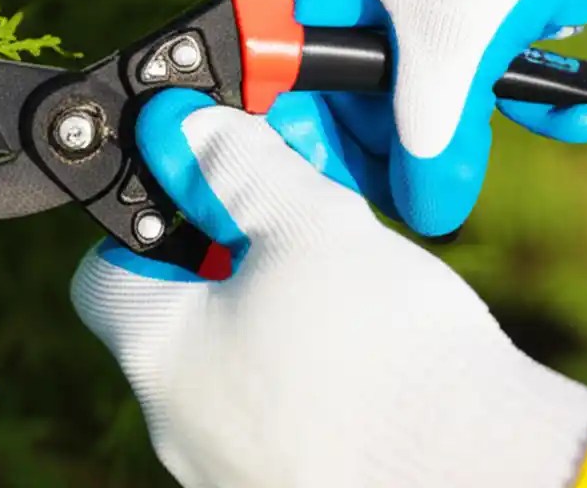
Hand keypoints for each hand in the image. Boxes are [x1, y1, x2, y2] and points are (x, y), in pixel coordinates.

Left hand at [71, 88, 586, 486]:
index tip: (204, 209)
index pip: (101, 276)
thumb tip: (189, 132)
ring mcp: (224, 469)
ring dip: (264, 329)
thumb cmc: (386, 353)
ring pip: (224, 375)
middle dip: (223, 273)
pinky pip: (272, 420)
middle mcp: (172, 422)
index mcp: (155, 351)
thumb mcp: (307, 224)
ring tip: (339, 306)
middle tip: (289, 248)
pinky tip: (362, 369)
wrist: (485, 473)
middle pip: (171, 325)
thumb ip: (236, 168)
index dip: (147, 229)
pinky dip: (301, 385)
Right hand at [259, 0, 586, 235]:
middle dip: (434, 115)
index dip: (327, 139)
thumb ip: (431, 133)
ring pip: (432, 35)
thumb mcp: (461, 32)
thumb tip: (426, 208)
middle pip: (369, 61)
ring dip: (494, 81)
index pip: (289, 71)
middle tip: (469, 166)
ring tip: (562, 105)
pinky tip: (577, 76)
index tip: (375, 187)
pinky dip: (519, 38)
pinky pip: (474, 0)